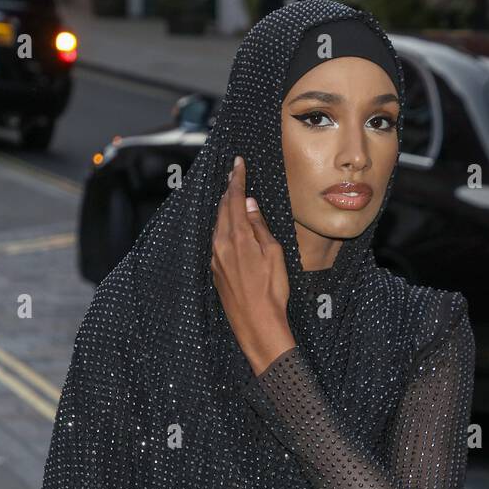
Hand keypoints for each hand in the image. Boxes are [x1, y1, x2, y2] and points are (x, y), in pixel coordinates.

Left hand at [211, 154, 295, 375]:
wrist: (257, 325)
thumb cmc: (271, 291)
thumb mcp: (273, 254)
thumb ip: (259, 227)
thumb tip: (250, 205)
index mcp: (236, 236)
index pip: (235, 198)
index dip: (237, 178)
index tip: (238, 163)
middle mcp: (220, 244)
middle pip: (222, 209)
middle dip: (229, 191)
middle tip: (234, 175)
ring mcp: (215, 259)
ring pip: (217, 225)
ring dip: (224, 209)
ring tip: (232, 197)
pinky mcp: (215, 272)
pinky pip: (216, 241)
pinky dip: (222, 228)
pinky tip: (229, 228)